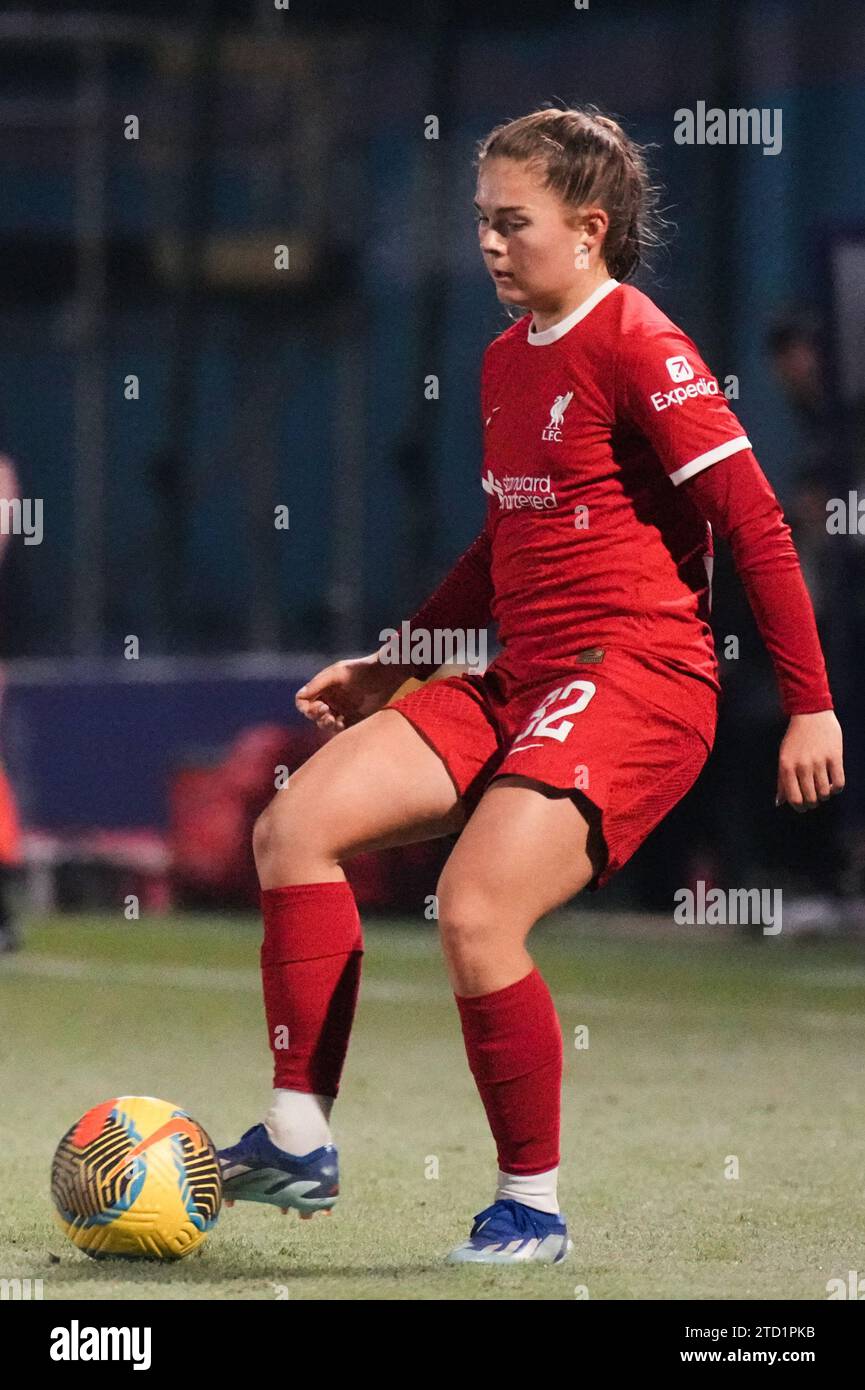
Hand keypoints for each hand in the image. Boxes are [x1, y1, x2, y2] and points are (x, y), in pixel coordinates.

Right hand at [295, 652, 411, 731]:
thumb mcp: (338, 673)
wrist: (386, 675)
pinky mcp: (352, 719)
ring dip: (325, 724)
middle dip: (316, 715)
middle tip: (328, 711)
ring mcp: (340, 710)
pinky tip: (342, 724)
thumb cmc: (361, 669)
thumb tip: (301, 696)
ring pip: (323, 723)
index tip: (319, 706)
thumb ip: (318, 683)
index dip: (305, 707)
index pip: (303, 701)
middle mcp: (329, 699)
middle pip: (311, 714)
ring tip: (335, 720)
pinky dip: (336, 729)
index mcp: (322, 687)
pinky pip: (338, 730)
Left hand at [776, 710, 844, 811]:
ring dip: (824, 796)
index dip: (800, 807)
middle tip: (814, 798)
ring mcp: (819, 761)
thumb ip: (782, 780)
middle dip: (813, 803)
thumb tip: (780, 803)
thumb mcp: (784, 756)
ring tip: (823, 789)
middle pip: (810, 798)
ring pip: (825, 793)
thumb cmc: (796, 737)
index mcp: (787, 766)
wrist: (811, 713)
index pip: (794, 798)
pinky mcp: (835, 757)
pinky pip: (839, 783)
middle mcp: (802, 765)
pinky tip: (833, 785)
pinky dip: (836, 789)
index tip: (804, 807)